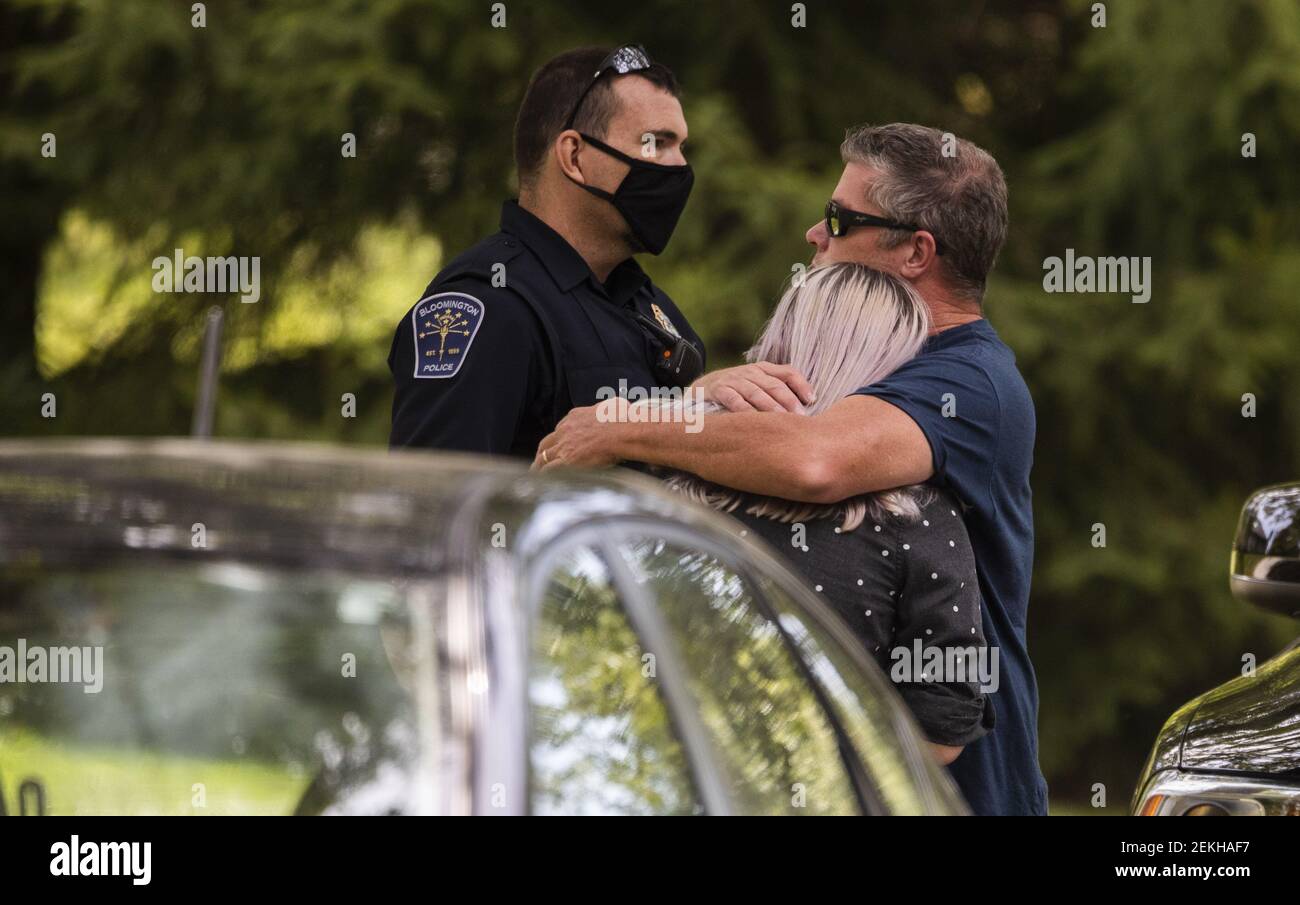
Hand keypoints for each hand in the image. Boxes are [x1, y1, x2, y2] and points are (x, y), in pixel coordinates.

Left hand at [533, 402, 624, 470]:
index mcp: (575, 417)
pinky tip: (542, 481)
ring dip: (539, 465)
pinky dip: (544, 475)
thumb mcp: (612, 406)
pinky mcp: (567, 461)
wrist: (624, 432)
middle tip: (541, 459)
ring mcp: (564, 446)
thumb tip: (613, 409)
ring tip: (537, 473)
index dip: (559, 438)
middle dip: (543, 452)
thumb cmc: (623, 419)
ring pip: (543, 457)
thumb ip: (605, 410)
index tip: (560, 444)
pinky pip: (548, 470)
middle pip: (547, 443)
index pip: (561, 428)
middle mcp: (566, 430)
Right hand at [691, 362, 814, 412]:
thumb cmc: (736, 391)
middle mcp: (750, 372)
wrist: (700, 389)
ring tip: (783, 420)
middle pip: (774, 384)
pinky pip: (734, 400)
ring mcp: (733, 380)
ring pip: (756, 392)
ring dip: (771, 407)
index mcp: (763, 369)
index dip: (802, 385)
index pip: (788, 372)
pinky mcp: (718, 390)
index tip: (812, 401)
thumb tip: (805, 410)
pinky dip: (744, 410)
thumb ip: (776, 393)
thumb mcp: (756, 386)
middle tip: (801, 417)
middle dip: (789, 401)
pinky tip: (753, 421)